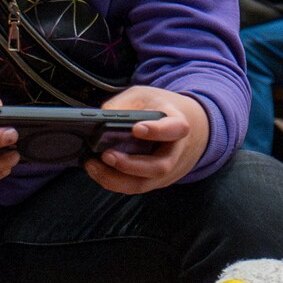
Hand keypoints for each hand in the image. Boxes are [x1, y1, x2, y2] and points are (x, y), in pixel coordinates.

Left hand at [86, 86, 209, 194]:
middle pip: (159, 166)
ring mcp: (166, 170)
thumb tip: (102, 116)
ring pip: (145, 183)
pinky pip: (135, 187)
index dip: (157, 131)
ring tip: (93, 165)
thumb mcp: (144, 95)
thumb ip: (124, 104)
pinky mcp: (155, 181)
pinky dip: (113, 182)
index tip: (136, 129)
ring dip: (115, 179)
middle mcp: (175, 152)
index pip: (175, 129)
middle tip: (106, 155)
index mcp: (177, 124)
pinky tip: (97, 171)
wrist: (190, 127)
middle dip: (130, 164)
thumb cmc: (161, 109)